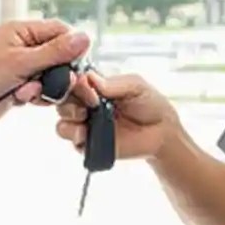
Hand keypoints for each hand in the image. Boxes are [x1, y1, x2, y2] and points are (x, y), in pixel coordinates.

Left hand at [0, 19, 89, 133]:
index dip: (71, 46)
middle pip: (58, 53)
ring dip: (44, 86)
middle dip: (56, 72)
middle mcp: (21, 44)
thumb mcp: (23, 63)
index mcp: (19, 30)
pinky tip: (21, 98)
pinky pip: (42, 87)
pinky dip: (36, 95)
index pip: (59, 30)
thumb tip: (84, 38)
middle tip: (52, 84)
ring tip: (26, 92)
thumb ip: (56, 52)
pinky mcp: (21, 83)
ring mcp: (21, 64)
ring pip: (52, 73)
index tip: (77, 64)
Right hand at [54, 71, 180, 160]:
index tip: (79, 83)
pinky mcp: (90, 145)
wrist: (161, 132)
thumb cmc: (150, 105)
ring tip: (85, 118)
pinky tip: (86, 134)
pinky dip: (75, 137)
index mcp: (95, 88)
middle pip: (62, 101)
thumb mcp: (135, 86)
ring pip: (62, 122)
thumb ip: (113, 83)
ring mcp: (87, 126)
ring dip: (69, 119)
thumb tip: (89, 78)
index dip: (71, 81)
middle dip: (67, 99)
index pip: (72, 81)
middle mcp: (86, 106)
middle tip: (87, 101)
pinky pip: (73, 142)